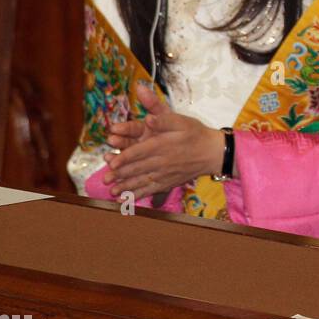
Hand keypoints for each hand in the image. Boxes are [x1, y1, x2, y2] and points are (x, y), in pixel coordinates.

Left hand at [104, 84, 227, 197]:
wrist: (213, 152)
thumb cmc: (196, 134)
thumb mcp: (181, 120)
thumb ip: (163, 118)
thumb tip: (148, 118)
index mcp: (162, 144)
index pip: (140, 152)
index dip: (124, 157)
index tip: (111, 162)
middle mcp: (162, 161)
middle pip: (138, 169)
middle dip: (120, 175)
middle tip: (105, 180)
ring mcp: (165, 174)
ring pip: (143, 181)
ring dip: (127, 187)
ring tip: (113, 192)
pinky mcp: (169, 182)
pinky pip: (152, 190)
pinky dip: (139, 195)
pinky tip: (127, 199)